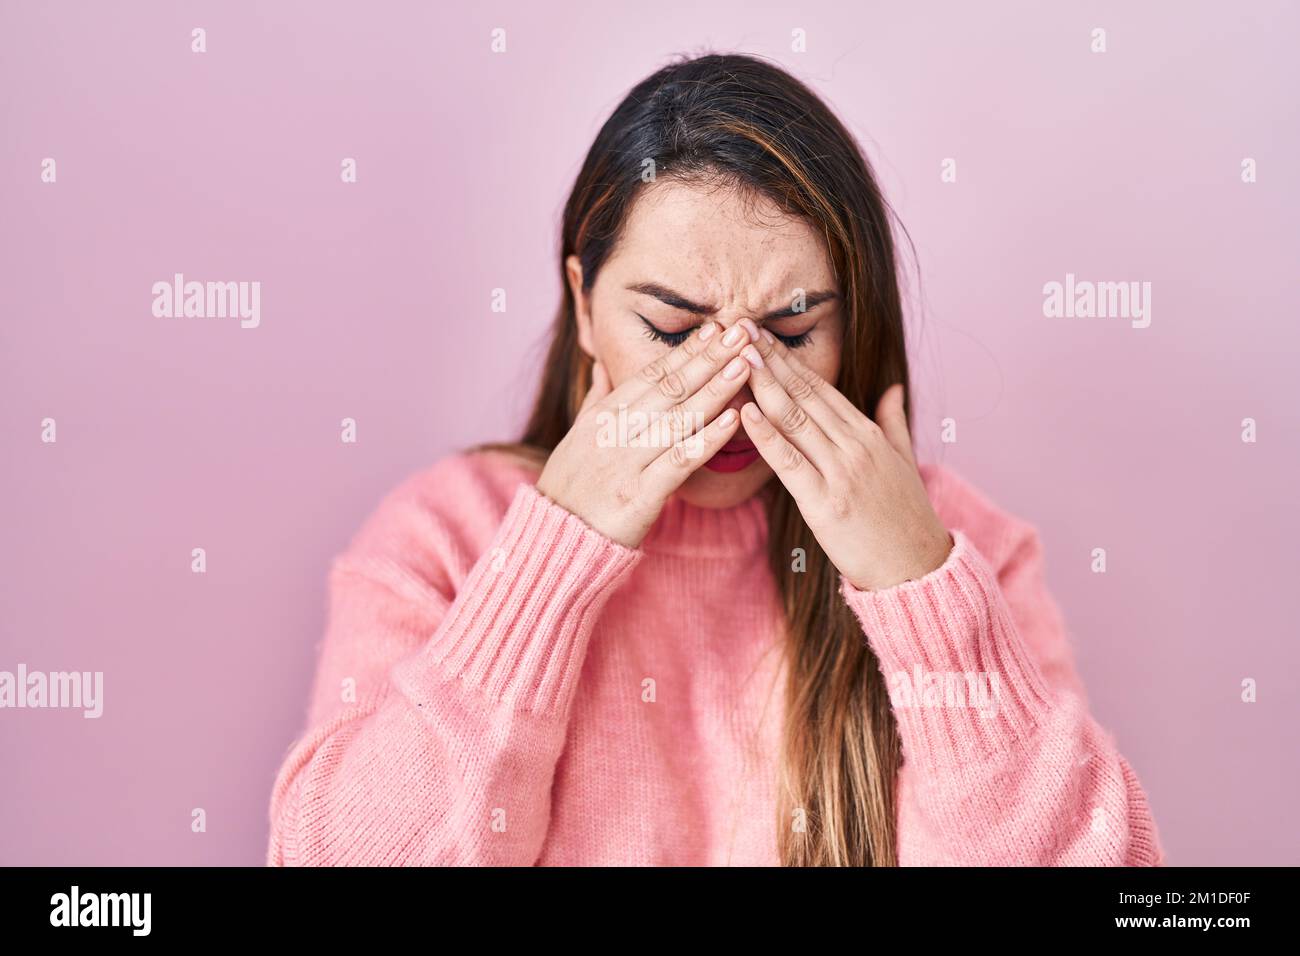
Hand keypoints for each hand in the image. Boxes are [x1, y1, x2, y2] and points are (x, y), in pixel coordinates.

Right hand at [536, 319, 762, 547]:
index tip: (715, 329)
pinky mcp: (638, 496)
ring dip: (716, 389)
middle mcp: (612, 433)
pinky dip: (707, 440)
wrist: (554, 542)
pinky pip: (678, 462)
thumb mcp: (575, 438)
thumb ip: (596, 400)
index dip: (686, 352)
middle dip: (708, 358)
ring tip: (746, 365)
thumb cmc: (570, 491)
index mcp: (601, 416)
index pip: (651, 375)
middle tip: (742, 331)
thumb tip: (602, 364)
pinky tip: (734, 421)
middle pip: (669, 388)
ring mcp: (625, 463)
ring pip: (678, 419)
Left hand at [739, 331, 952, 590]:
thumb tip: (894, 388)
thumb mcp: (904, 461)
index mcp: (867, 433)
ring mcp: (841, 472)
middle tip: (738, 327)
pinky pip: (791, 462)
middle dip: (768, 360)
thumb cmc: (906, 518)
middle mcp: (854, 445)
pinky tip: (746, 411)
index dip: (788, 359)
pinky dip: (767, 435)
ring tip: (735, 356)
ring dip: (763, 385)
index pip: (820, 387)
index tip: (761, 335)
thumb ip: (893, 421)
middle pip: (804, 394)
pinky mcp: (826, 502)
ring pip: (795, 419)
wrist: (917, 567)